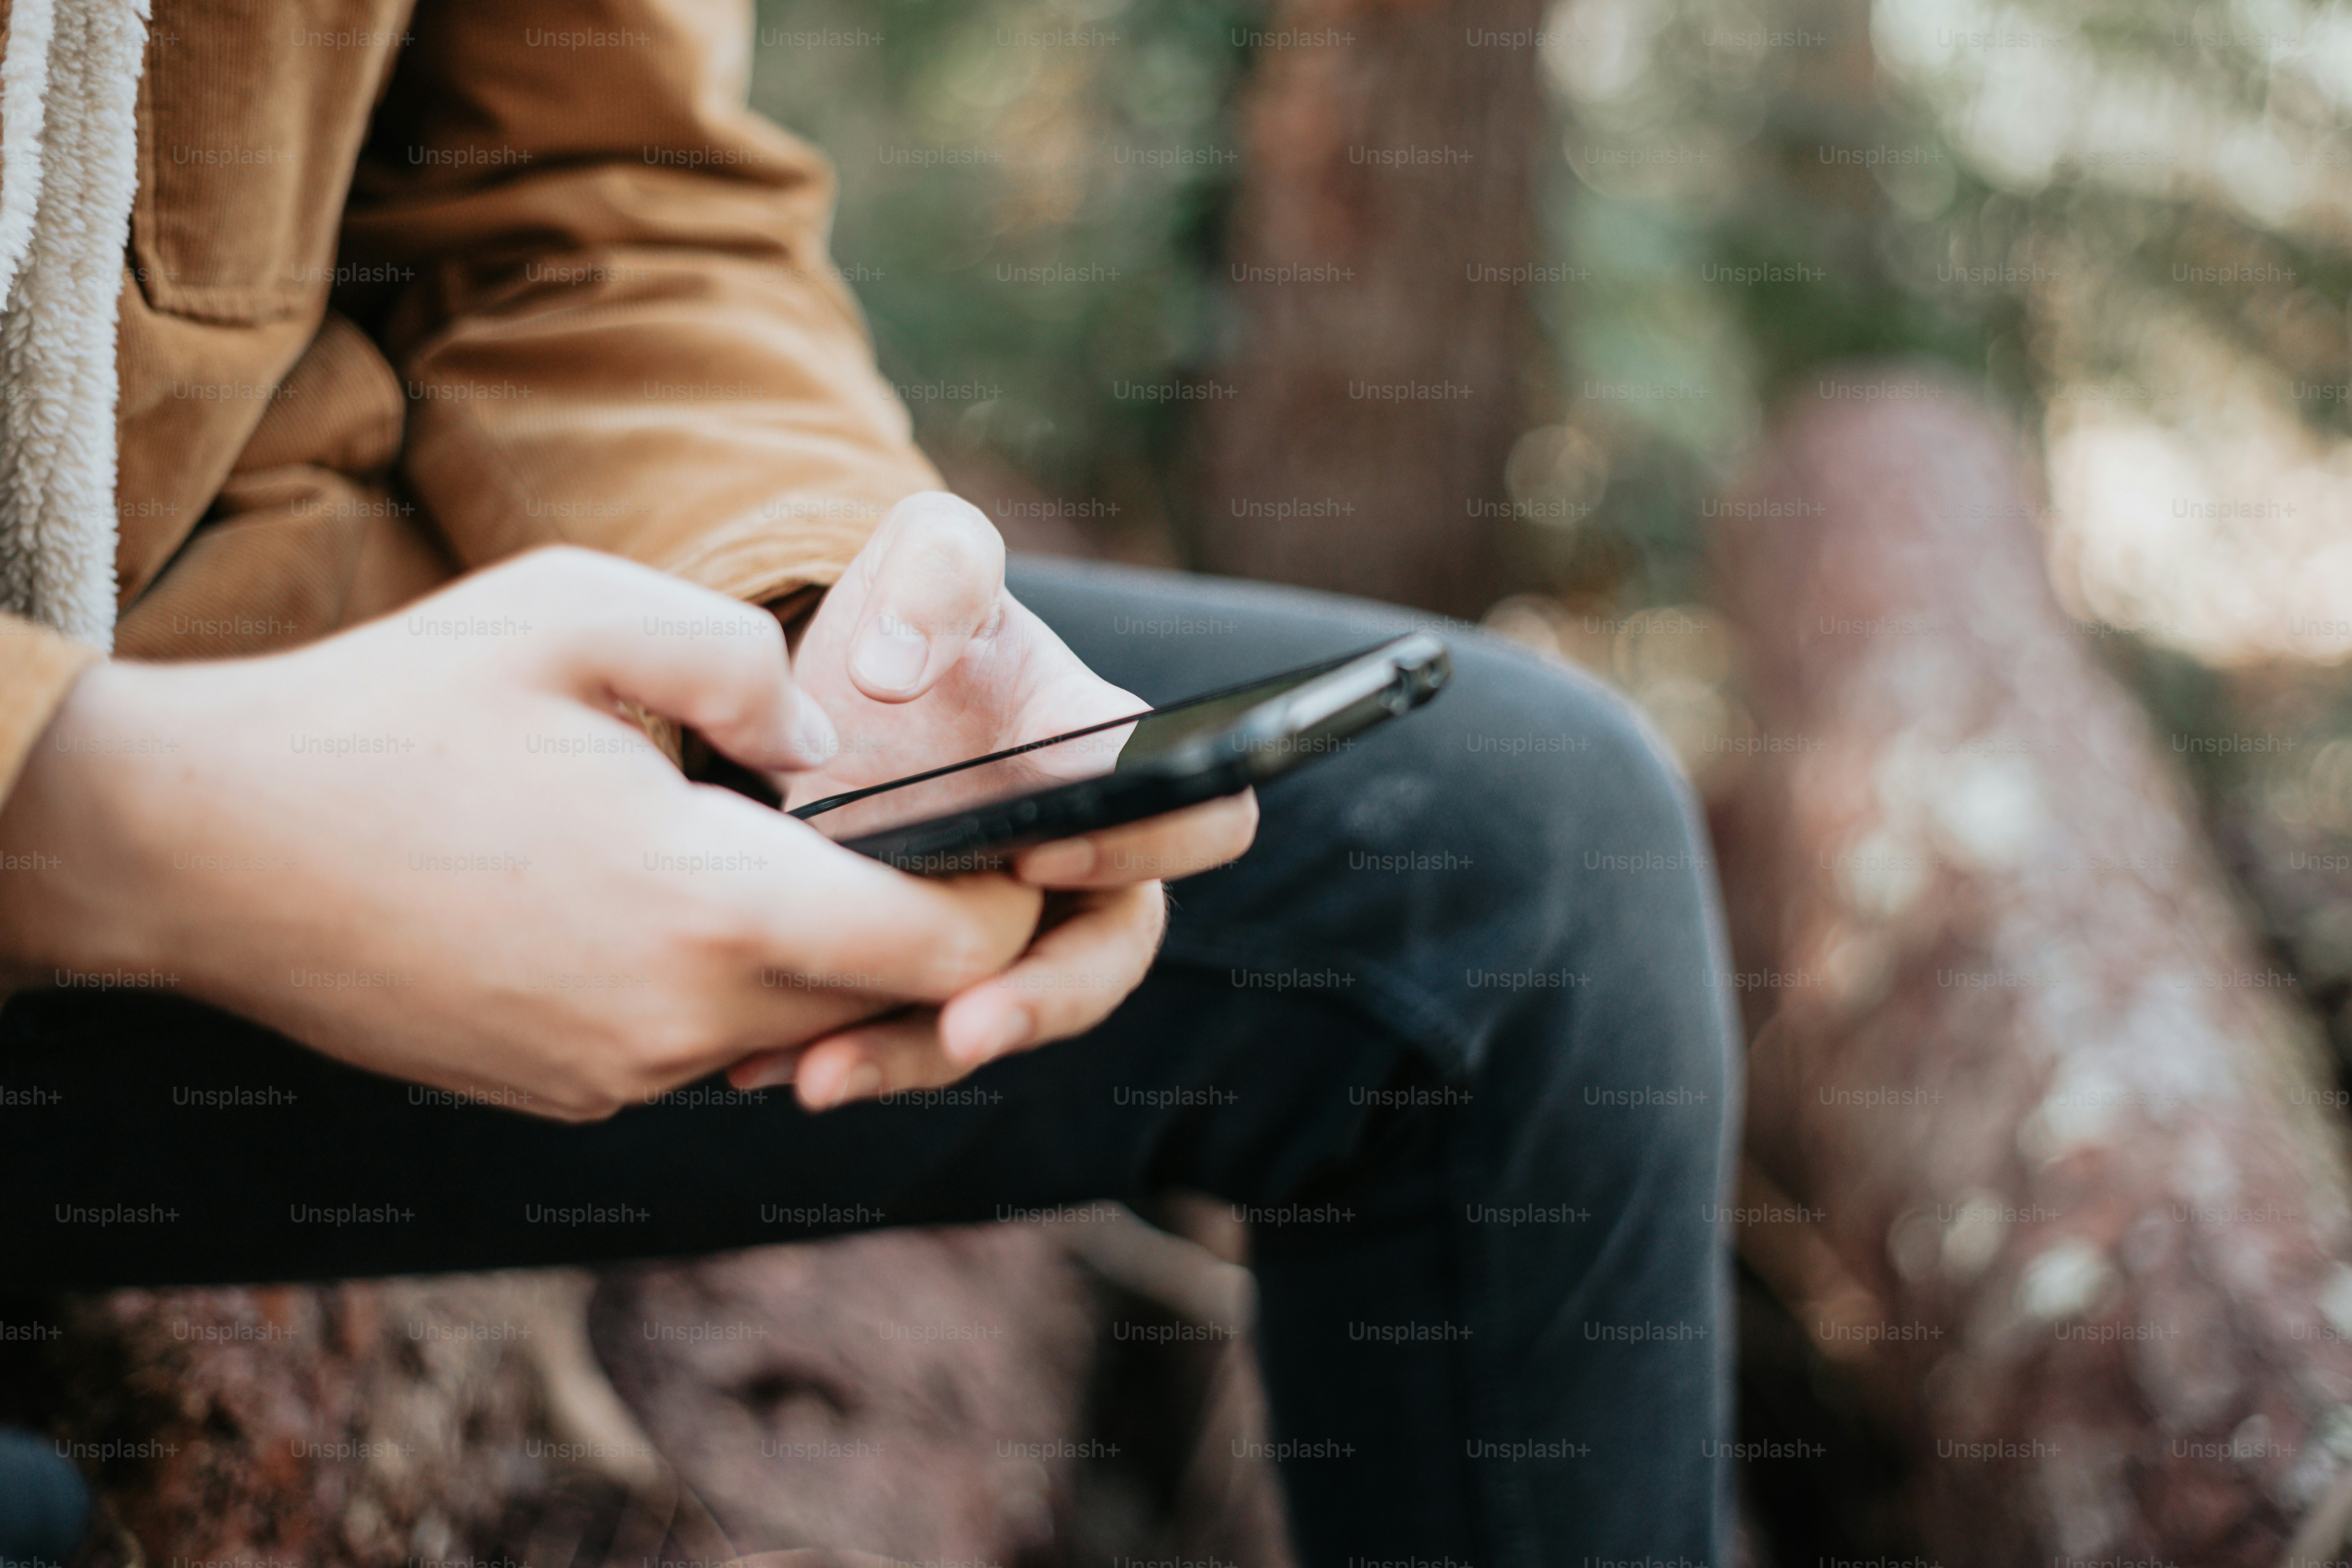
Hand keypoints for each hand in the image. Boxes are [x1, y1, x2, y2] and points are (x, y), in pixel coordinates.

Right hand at [0, 548, 1042, 1120]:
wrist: (204, 847)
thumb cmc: (390, 710)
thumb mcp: (578, 611)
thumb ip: (744, 661)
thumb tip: (830, 745)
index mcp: (704, 906)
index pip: (938, 947)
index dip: (1001, 897)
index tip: (1007, 836)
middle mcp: (674, 1022)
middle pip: (881, 1001)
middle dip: (927, 931)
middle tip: (922, 837)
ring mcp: (615, 1075)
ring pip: (792, 1028)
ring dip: (821, 955)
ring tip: (795, 856)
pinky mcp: (564, 1092)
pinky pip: (700, 1047)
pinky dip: (728, 984)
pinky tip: (678, 901)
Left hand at [730, 492, 1258, 1107]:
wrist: (828, 686)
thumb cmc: (909, 615)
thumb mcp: (926, 554)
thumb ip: (937, 573)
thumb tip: (893, 673)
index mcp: (1106, 752)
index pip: (1199, 811)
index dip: (1142, 843)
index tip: (1039, 855)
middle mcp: (1082, 855)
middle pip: (1112, 953)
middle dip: (1044, 1001)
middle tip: (966, 1029)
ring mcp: (1007, 924)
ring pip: (1004, 1014)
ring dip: (920, 1056)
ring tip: (825, 1078)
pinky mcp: (931, 968)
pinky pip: (916, 1031)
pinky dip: (847, 1054)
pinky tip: (764, 1068)